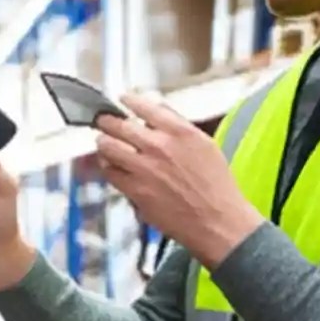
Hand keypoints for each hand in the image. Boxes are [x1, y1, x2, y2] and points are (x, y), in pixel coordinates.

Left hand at [95, 94, 263, 267]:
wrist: (216, 221)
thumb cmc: (216, 186)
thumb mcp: (205, 145)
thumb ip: (179, 126)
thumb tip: (159, 111)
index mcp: (180, 132)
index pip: (145, 106)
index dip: (129, 100)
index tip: (123, 99)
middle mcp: (159, 147)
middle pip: (120, 125)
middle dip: (107, 121)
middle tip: (103, 120)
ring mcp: (144, 169)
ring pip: (108, 147)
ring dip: (103, 142)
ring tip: (103, 142)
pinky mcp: (135, 191)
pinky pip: (110, 172)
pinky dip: (108, 166)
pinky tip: (110, 165)